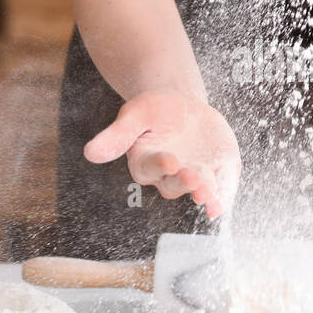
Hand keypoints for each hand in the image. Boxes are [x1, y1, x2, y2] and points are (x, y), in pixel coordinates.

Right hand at [83, 88, 240, 218]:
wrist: (183, 105)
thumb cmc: (154, 109)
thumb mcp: (136, 113)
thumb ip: (118, 134)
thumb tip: (90, 153)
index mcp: (145, 160)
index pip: (150, 167)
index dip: (160, 165)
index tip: (170, 160)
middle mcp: (168, 175)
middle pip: (174, 184)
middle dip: (185, 182)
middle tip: (194, 178)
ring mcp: (193, 176)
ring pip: (196, 190)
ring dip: (204, 193)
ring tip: (209, 193)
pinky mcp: (216, 173)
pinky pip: (219, 190)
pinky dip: (222, 198)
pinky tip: (221, 206)